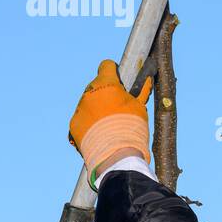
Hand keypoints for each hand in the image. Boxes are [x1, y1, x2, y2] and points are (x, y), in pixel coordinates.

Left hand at [69, 58, 152, 183]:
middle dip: (105, 93)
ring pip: (88, 103)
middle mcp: (89, 93)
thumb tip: (147, 81)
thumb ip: (139, 93)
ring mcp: (79, 109)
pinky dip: (90, 123)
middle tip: (117, 107)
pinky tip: (100, 133)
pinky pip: (82, 119)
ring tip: (109, 124)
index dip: (114, 71)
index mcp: (107, 84)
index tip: (119, 79)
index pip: (106, 66)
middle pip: (96, 86)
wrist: (116, 155)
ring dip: (97, 108)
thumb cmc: (131, 128)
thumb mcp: (140, 107)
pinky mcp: (73, 124)